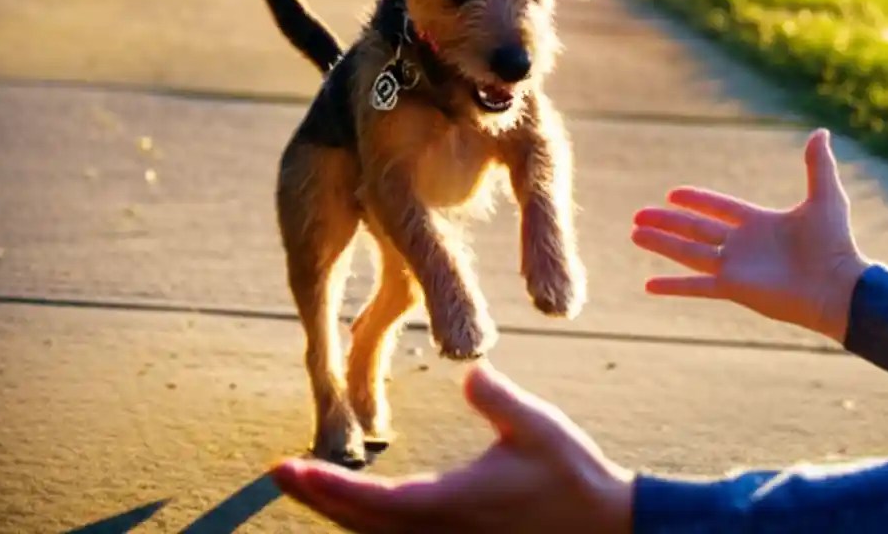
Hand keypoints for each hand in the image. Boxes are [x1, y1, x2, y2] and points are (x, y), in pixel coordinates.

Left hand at [271, 364, 633, 533]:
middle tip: (281, 472)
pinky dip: (370, 523)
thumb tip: (468, 369)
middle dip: (317, 499)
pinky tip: (365, 507)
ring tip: (313, 485)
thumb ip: (497, 398)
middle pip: (359, 524)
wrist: (606, 527)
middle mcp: (441, 532)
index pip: (368, 500)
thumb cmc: (573, 477)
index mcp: (449, 504)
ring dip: (340, 513)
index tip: (285, 468)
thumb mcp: (538, 426)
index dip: (324, 486)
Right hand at [632, 129, 867, 341]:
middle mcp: (742, 245)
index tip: (672, 194)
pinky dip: (672, 287)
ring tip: (634, 234)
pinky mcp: (733, 288)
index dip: (696, 200)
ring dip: (661, 244)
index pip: (719, 208)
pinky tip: (648, 286)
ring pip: (688, 252)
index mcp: (760, 222)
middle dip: (666, 222)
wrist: (839, 286)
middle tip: (638, 215)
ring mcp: (735, 267)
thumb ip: (818, 165)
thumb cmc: (836, 243)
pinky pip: (696, 285)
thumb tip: (821, 132)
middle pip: (695, 229)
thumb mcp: (826, 196)